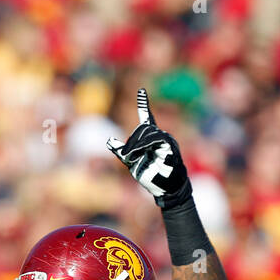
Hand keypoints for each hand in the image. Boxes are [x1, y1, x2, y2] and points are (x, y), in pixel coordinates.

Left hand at [106, 88, 191, 207]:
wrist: (165, 188)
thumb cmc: (151, 175)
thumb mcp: (132, 162)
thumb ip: (122, 151)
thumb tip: (109, 140)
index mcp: (151, 138)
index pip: (147, 117)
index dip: (144, 104)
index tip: (141, 91)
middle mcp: (160, 136)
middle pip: (143, 128)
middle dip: (132, 142)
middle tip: (126, 156)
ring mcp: (166, 140)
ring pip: (148, 133)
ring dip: (136, 145)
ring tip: (131, 156)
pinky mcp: (169, 146)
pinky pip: (156, 139)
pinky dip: (144, 144)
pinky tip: (138, 152)